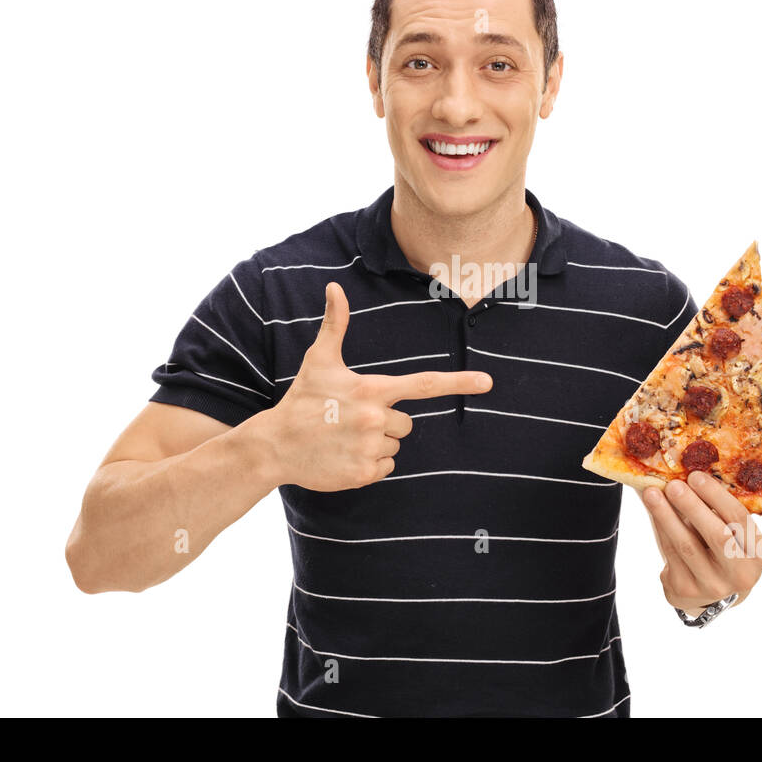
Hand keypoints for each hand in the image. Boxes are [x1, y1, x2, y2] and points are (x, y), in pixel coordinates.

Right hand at [246, 281, 491, 491]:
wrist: (274, 445)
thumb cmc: (302, 400)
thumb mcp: (319, 360)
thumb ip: (336, 324)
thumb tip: (335, 286)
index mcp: (371, 390)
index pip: (423, 384)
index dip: (458, 382)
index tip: (487, 382)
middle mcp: (375, 419)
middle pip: (407, 423)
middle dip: (386, 422)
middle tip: (352, 420)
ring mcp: (370, 449)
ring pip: (396, 447)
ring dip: (377, 444)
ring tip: (345, 437)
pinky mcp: (363, 474)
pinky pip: (386, 468)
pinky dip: (369, 465)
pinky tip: (344, 456)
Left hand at [641, 470, 761, 615]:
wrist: (712, 594)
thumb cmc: (723, 551)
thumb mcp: (734, 535)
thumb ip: (720, 511)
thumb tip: (692, 473)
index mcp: (760, 555)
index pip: (740, 519)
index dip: (716, 495)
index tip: (696, 475)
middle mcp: (741, 575)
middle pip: (716, 536)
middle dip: (692, 507)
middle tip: (674, 485)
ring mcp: (713, 586)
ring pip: (686, 546)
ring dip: (666, 515)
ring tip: (652, 494)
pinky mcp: (685, 590)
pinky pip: (670, 553)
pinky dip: (660, 528)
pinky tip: (653, 510)